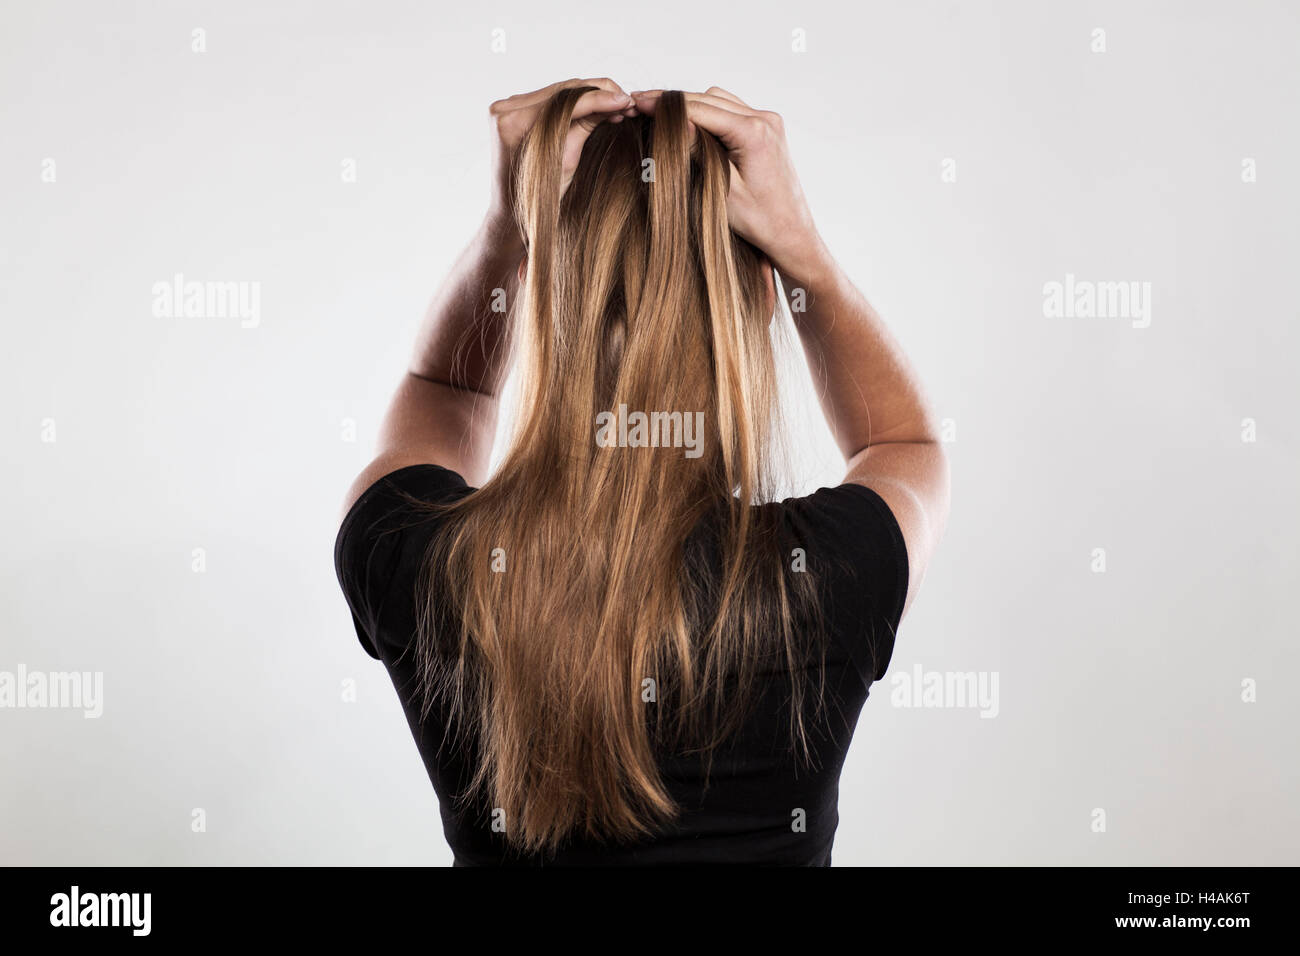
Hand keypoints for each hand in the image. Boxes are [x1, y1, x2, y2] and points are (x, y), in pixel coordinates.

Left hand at [486, 78, 636, 233]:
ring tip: (617, 104)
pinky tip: (598, 105)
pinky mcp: (514, 108)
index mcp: (513, 124)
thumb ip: (585, 127)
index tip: (625, 101)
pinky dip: (577, 100)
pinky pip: (552, 97)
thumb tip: (616, 104)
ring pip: (560, 90)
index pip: (565, 101)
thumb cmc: (537, 199)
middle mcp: (506, 108)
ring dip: (590, 94)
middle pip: (563, 89)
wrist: (513, 212)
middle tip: (626, 101)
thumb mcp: (567, 162)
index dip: (599, 99)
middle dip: (598, 93)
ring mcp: (507, 106)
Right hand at [630, 87, 827, 283]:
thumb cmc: (760, 221)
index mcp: (754, 132)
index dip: (665, 105)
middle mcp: (764, 119)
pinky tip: (689, 123)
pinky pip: (732, 111)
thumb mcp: (721, 190)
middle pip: (709, 98)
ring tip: (660, 113)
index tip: (638, 101)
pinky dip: (710, 113)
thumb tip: (672, 123)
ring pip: (719, 100)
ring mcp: (768, 122)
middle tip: (641, 102)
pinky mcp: (768, 129)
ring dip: (692, 105)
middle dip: (674, 102)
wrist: (792, 233)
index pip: (700, 108)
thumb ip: (698, 153)